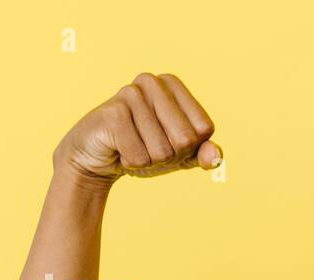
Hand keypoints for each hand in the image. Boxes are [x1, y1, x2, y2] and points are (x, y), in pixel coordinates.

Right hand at [52, 72, 221, 185]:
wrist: (97, 158)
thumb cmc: (142, 150)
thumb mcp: (179, 156)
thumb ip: (202, 154)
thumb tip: (216, 155)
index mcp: (173, 84)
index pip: (204, 129)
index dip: (189, 147)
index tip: (168, 142)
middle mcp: (152, 82)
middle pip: (185, 140)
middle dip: (170, 156)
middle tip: (148, 147)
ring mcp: (130, 93)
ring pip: (162, 151)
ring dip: (148, 161)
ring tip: (132, 147)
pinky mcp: (112, 112)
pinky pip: (139, 156)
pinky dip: (131, 163)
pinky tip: (118, 149)